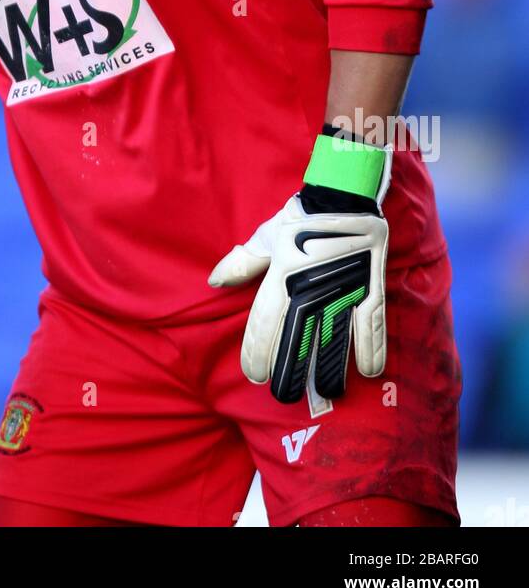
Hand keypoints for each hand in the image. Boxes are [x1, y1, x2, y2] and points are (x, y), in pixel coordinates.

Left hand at [207, 134, 392, 404]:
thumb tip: (215, 281)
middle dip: (289, 371)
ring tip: (323, 393)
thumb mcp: (267, 235)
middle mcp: (309, 285)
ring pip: (333, 338)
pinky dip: (371, 348)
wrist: (343, 192)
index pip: (264, 323)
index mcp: (280, 274)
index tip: (254, 375)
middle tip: (285, 395)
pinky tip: (368, 372)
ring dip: (328, 369)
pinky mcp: (369, 284)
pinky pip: (372, 323)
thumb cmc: (300, 215)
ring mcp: (341, 286)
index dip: (257, 352)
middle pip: (296, 339)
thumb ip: (243, 262)